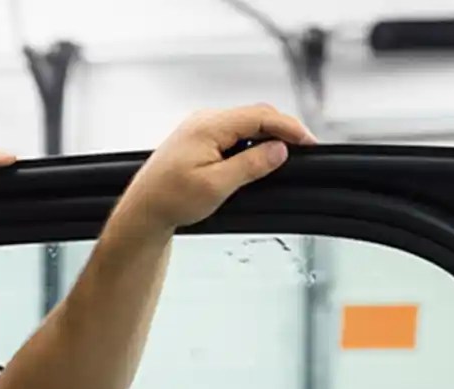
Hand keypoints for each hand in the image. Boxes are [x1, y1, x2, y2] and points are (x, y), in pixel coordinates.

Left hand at [112, 104, 316, 234]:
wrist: (144, 209)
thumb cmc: (170, 199)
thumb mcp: (217, 185)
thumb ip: (251, 165)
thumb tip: (278, 150)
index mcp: (209, 126)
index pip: (260, 116)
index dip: (289, 127)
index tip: (309, 142)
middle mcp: (204, 120)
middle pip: (255, 115)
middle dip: (282, 129)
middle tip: (304, 149)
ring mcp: (201, 127)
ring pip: (246, 122)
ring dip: (268, 135)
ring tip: (286, 154)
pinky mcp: (199, 138)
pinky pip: (234, 131)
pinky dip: (253, 140)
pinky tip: (260, 155)